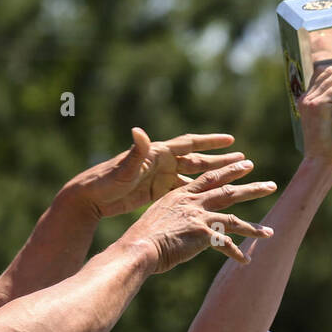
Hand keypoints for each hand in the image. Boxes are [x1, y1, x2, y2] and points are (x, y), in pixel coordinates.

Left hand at [66, 128, 246, 218]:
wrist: (88, 197)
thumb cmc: (104, 182)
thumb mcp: (123, 168)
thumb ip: (135, 152)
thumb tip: (138, 131)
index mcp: (156, 153)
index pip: (188, 144)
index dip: (210, 142)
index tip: (231, 141)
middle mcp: (161, 162)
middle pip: (196, 159)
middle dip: (219, 160)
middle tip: (243, 160)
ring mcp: (159, 177)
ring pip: (192, 176)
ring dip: (212, 177)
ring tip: (233, 176)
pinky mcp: (155, 192)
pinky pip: (181, 191)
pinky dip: (196, 194)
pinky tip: (211, 199)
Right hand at [120, 160, 276, 273]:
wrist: (139, 248)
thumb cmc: (142, 238)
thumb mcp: (158, 217)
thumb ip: (174, 216)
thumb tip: (181, 223)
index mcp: (181, 195)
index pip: (210, 178)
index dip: (229, 171)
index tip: (245, 164)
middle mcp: (192, 202)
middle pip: (228, 192)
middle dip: (252, 188)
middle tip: (270, 185)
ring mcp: (199, 217)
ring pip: (234, 219)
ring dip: (253, 227)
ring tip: (270, 232)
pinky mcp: (203, 234)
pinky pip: (226, 245)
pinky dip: (236, 254)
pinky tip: (245, 261)